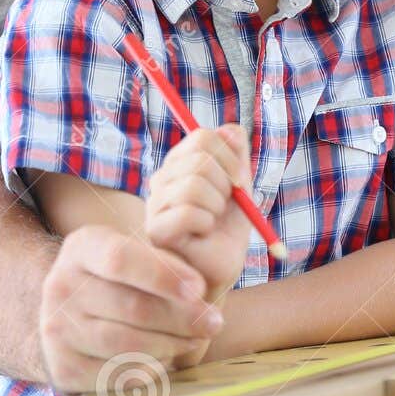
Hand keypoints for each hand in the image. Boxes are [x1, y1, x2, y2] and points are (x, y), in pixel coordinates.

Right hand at [38, 224, 221, 394]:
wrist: (72, 317)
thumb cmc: (122, 279)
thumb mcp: (137, 256)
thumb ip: (165, 265)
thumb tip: (199, 294)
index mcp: (82, 248)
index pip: (121, 259)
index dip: (163, 276)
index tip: (200, 289)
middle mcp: (60, 286)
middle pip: (131, 307)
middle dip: (182, 318)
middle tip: (214, 324)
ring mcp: (56, 330)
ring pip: (126, 343)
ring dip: (170, 345)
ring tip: (194, 340)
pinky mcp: (63, 368)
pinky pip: (116, 374)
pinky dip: (149, 369)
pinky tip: (165, 359)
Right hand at [144, 124, 252, 303]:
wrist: (222, 266)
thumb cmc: (228, 227)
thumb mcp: (239, 185)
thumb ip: (237, 154)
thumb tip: (233, 129)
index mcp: (180, 164)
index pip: (203, 137)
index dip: (231, 156)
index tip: (240, 180)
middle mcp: (162, 179)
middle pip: (200, 158)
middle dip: (227, 182)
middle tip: (225, 205)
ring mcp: (155, 204)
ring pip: (194, 184)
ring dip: (217, 205)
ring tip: (213, 220)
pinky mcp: (156, 231)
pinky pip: (188, 212)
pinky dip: (207, 222)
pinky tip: (204, 233)